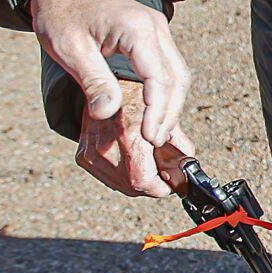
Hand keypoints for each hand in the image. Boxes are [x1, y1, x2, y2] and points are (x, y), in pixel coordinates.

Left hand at [30, 0, 189, 147]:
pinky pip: (168, 67)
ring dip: (170, 104)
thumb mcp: (70, 49)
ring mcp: (156, 29)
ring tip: (156, 132)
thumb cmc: (61, 12)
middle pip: (176, 77)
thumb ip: (93, 80)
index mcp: (137, 28)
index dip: (157, 110)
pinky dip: (165, 91)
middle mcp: (154, 27)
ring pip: (177, 73)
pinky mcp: (151, 35)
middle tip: (154, 141)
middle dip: (169, 112)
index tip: (149, 136)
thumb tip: (107, 113)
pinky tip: (155, 111)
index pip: (159, 77)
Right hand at [77, 80, 194, 196]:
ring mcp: (93, 153)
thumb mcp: (166, 115)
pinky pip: (107, 177)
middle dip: (151, 184)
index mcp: (129, 136)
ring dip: (135, 180)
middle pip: (133, 187)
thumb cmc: (136, 96)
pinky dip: (120, 174)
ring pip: (120, 185)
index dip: (161, 187)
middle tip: (160, 172)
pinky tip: (128, 159)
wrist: (105, 85)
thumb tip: (187, 162)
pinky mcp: (84, 156)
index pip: (143, 182)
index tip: (169, 184)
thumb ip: (179, 141)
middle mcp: (107, 147)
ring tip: (144, 162)